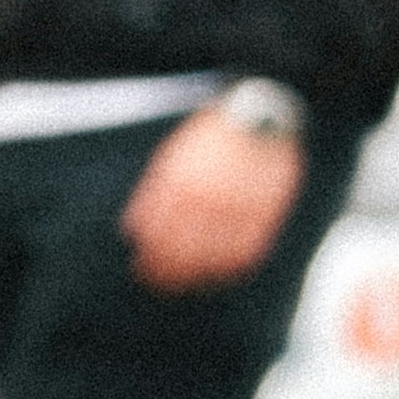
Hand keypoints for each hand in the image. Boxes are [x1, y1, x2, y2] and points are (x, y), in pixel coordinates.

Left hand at [122, 106, 301, 292]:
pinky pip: (245, 252)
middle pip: (181, 250)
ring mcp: (239, 207)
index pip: (158, 234)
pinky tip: (219, 275)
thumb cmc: (212, 136)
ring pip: (212, 256)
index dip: (150, 257)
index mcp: (181, 183)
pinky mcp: (264, 213)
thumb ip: (155, 193)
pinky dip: (231, 268)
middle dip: (167, 272)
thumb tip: (133, 231)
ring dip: (196, 276)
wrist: (263, 113)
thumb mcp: (175, 155)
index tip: (143, 269)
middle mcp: (208, 199)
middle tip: (159, 283)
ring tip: (186, 285)